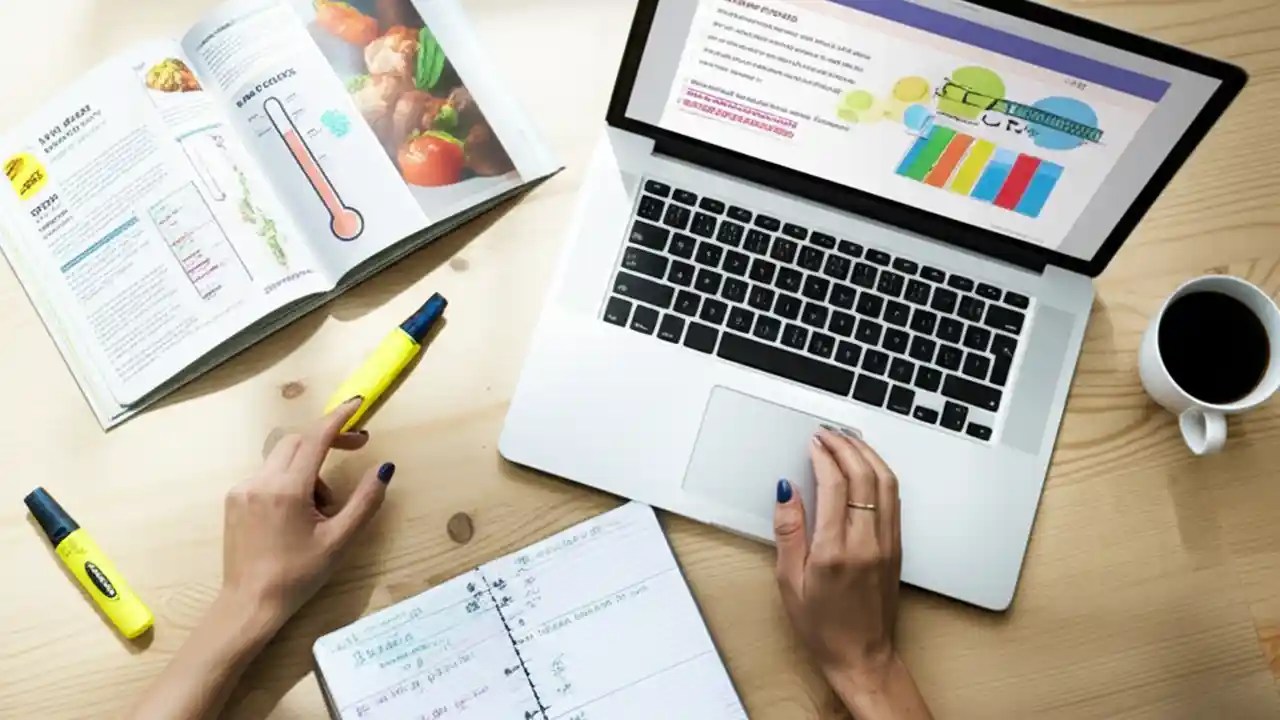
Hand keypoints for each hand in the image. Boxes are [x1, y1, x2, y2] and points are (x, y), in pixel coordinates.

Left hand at [222, 398, 392, 629]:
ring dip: (309, 468)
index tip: (357, 404)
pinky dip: (289, 481)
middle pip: (298, 440)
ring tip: (323, 507)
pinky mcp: (234, 499)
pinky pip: (268, 474)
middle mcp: (260, 480)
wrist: (250, 604)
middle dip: (328, 439)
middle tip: (357, 448)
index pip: (315, 438)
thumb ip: (365, 501)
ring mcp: (242, 489)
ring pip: (283, 458)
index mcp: (287, 489)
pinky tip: (297, 514)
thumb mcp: (340, 540)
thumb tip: (384, 468)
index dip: (339, 418)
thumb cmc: (299, 576)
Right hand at [774, 429, 928, 717]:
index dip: (824, 457)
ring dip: (868, 455)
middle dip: (847, 446)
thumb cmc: (822, 627)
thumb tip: (786, 491)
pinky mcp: (896, 547)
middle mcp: (867, 542)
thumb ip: (788, 532)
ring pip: (886, 483)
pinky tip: (866, 467)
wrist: (862, 656)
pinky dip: (880, 473)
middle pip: (865, 476)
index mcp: (836, 550)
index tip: (813, 443)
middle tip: (829, 433)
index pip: (836, 486)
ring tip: (848, 440)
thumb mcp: (790, 582)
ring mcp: (887, 543)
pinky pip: (894, 499)